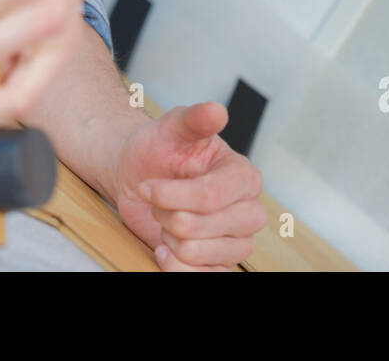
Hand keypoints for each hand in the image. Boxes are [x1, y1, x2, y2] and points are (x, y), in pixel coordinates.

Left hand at [109, 102, 267, 270]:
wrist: (140, 175)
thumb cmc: (159, 149)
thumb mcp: (172, 127)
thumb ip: (194, 119)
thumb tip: (216, 110)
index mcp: (244, 175)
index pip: (211, 196)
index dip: (172, 195)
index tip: (148, 186)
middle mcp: (248, 210)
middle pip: (205, 227)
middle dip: (168, 215)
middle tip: (159, 201)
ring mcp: (237, 241)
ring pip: (200, 254)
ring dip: (169, 238)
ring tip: (164, 221)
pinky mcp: (220, 264)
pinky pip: (203, 277)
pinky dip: (176, 266)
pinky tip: (164, 249)